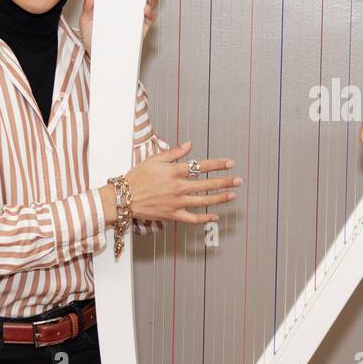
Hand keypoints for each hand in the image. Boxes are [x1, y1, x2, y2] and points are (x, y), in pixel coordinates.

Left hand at [80, 0, 161, 58]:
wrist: (97, 59)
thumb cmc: (93, 39)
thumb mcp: (87, 21)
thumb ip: (89, 8)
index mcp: (116, 2)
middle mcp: (128, 9)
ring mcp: (136, 19)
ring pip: (149, 4)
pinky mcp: (141, 30)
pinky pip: (149, 20)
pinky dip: (150, 14)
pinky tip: (145, 10)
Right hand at [124, 139, 241, 224]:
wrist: (124, 198)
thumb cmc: (137, 177)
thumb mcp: (154, 160)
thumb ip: (174, 153)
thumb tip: (189, 144)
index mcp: (174, 172)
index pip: (201, 166)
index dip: (218, 165)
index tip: (230, 163)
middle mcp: (178, 187)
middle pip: (206, 184)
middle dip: (224, 182)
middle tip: (239, 180)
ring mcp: (176, 202)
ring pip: (203, 201)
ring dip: (220, 198)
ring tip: (233, 195)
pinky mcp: (173, 215)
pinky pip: (192, 218)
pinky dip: (204, 218)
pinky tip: (215, 216)